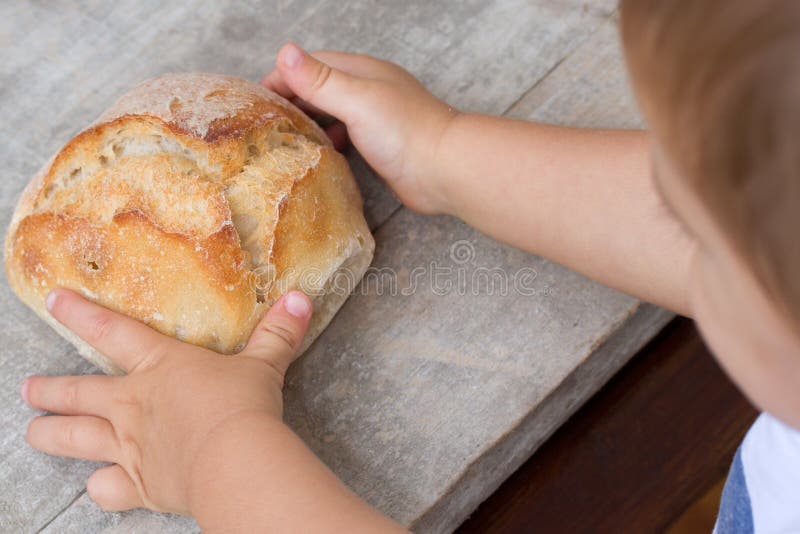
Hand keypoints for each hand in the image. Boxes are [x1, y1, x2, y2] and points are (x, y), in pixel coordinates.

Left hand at [21, 288, 311, 514]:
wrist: (234, 460)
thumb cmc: (244, 407)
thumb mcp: (264, 364)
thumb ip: (278, 333)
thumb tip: (301, 299)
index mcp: (160, 368)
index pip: (112, 332)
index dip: (81, 314)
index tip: (54, 300)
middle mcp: (133, 407)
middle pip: (79, 394)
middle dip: (51, 390)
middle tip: (28, 389)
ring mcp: (130, 448)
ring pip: (76, 440)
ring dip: (52, 434)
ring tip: (34, 431)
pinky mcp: (140, 485)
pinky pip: (107, 489)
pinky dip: (101, 488)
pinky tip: (98, 486)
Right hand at [261, 42, 458, 213]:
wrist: (445, 170)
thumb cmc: (404, 132)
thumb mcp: (356, 99)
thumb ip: (320, 80)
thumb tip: (284, 51)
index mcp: (363, 72)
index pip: (314, 65)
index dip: (284, 76)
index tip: (257, 96)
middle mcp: (370, 91)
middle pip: (323, 88)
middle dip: (294, 99)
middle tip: (265, 120)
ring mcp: (377, 119)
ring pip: (335, 114)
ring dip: (311, 121)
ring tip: (285, 137)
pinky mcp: (382, 146)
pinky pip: (347, 138)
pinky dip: (330, 141)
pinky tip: (320, 152)